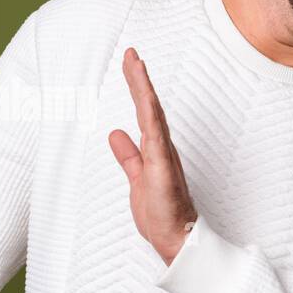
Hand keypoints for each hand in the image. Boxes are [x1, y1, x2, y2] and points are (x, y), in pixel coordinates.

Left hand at [108, 47, 197, 264]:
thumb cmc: (161, 213)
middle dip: (139, 78)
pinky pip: (156, 136)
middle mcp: (162, 147)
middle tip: (131, 53)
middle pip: (149, 105)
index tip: (130, 64)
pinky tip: (146, 97)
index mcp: (155, 148)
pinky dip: (151, 115)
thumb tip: (116, 134)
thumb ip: (128, 156)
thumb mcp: (136, 179)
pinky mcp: (163, 168)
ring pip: (153, 114)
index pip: (144, 111)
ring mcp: (164, 155)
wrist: (176, 239)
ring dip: (144, 89)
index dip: (137, 87)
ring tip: (136, 63)